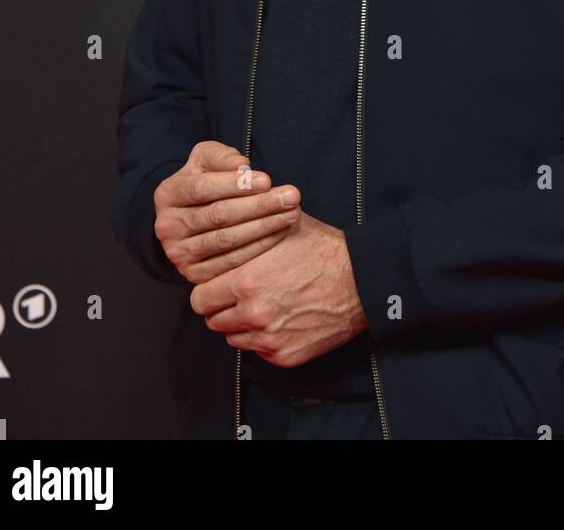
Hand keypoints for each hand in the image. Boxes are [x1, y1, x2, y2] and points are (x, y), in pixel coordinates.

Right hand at [153, 140, 300, 283]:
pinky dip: (259, 247)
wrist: (193, 216)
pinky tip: (280, 233)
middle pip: (218, 215)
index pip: (202, 188)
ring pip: (226, 240)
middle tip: (291, 197)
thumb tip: (241, 166)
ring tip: (292, 213)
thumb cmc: (205, 181)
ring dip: (264, 226)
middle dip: (259, 205)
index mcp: (167, 194)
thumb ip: (221, 156)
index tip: (267, 180)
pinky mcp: (195, 275)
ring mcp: (179, 254)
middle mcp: (168, 226)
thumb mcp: (206, 160)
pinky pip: (231, 262)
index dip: (235, 184)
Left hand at [190, 210, 368, 367]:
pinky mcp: (286, 356)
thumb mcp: (287, 226)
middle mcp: (253, 314)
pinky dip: (264, 339)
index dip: (208, 289)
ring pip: (234, 338)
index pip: (200, 297)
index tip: (218, 284)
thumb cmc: (326, 251)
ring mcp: (269, 339)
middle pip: (213, 321)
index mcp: (246, 281)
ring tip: (260, 307)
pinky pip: (259, 352)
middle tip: (236, 297)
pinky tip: (279, 319)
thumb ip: (253, 225)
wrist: (363, 282)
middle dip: (221, 308)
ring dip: (241, 325)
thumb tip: (234, 207)